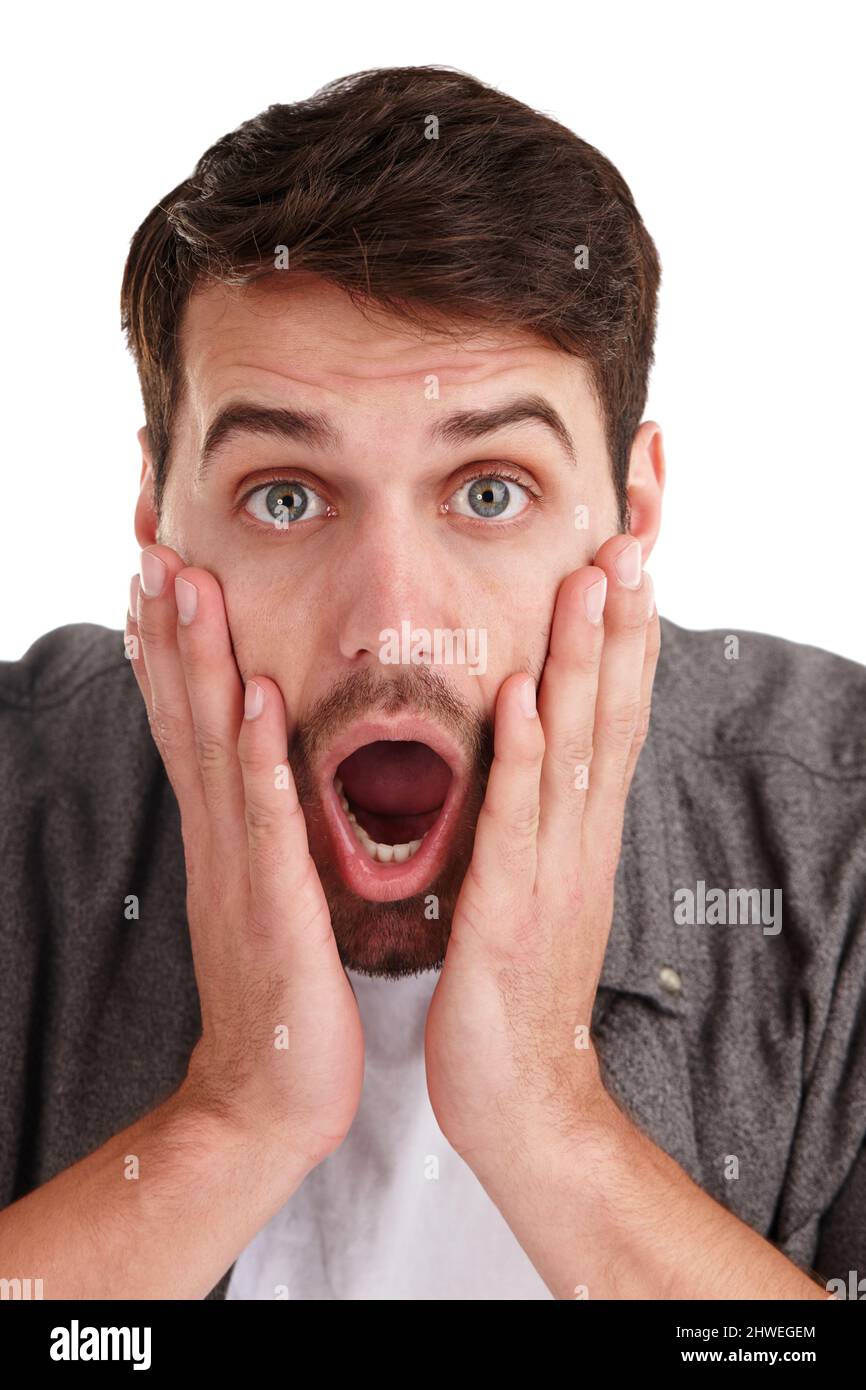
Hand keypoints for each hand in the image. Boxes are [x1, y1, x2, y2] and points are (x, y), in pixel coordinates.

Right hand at [126, 545, 363, 1176]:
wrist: (269, 1095)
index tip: (164, 569)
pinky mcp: (274, 906)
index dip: (172, 645)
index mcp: (225, 833)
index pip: (189, 721)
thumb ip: (259, 830)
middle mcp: (220, 838)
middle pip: (186, 715)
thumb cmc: (280, 992)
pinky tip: (253, 697)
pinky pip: (265, 820)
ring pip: (213, 748)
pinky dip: (256, 756)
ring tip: (188, 585)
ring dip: (199, 665)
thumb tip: (262, 769)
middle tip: (155, 544)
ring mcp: (239, 869)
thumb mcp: (263, 893)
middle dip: (171, 628)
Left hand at [424, 535, 658, 1174]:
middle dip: (622, 615)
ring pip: (576, 749)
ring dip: (583, 663)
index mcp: (582, 826)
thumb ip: (546, 808)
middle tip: (633, 529)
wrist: (525, 1096)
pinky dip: (525, 759)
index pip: (616, 705)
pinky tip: (524, 699)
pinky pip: (516, 825)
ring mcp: (553, 872)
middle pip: (613, 708)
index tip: (633, 546)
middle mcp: (581, 837)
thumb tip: (544, 733)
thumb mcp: (541, 878)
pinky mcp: (509, 913)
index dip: (627, 624)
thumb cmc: (520, 985)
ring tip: (592, 581)